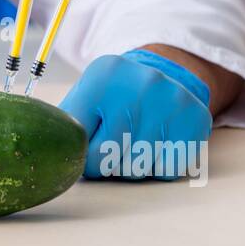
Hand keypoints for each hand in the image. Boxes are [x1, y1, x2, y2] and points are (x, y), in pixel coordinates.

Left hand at [58, 51, 211, 180]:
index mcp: (104, 75)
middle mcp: (141, 84)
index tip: (83, 152)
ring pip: (136, 168)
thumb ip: (66, 123)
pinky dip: (157, 167)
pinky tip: (157, 145)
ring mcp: (171, 102)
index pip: (78, 139)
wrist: (167, 75)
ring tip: (133, 144)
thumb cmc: (115, 96)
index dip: (78, 154)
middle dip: (103, 164)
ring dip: (130, 167)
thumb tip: (49, 156)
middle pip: (106, 158)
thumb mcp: (87, 94)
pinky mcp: (195, 121)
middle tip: (110, 150)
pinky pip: (166, 170)